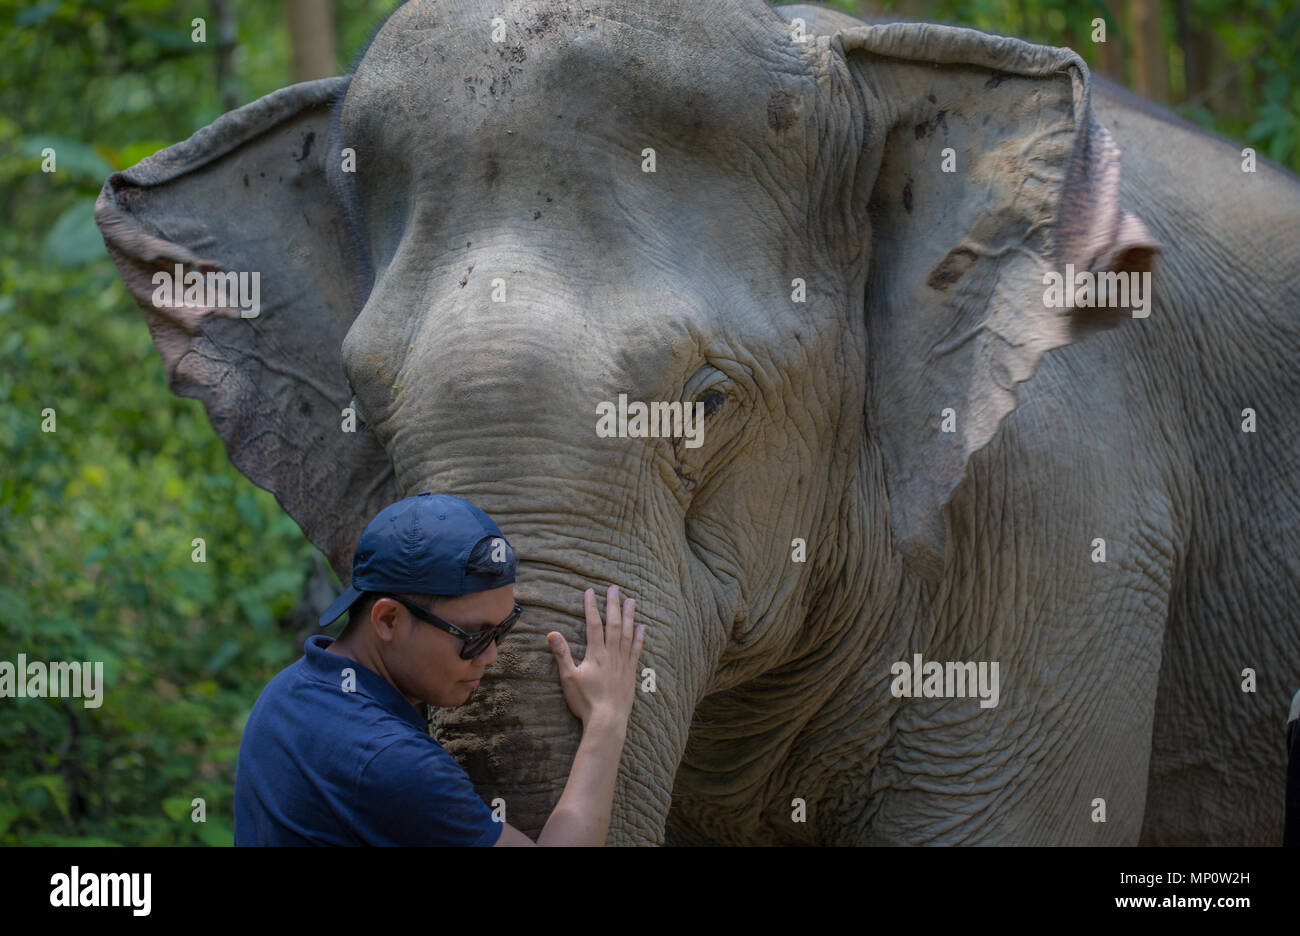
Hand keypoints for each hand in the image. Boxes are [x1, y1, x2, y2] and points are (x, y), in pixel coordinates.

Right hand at [547, 585, 645, 727]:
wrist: (608, 720)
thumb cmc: (586, 701)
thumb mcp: (568, 677)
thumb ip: (562, 654)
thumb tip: (551, 633)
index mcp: (596, 654)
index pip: (593, 624)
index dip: (591, 607)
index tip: (590, 592)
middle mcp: (612, 654)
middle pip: (614, 624)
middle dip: (613, 605)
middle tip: (614, 589)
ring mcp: (624, 662)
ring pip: (628, 634)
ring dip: (629, 616)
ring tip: (631, 601)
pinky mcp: (631, 672)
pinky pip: (637, 650)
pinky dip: (640, 637)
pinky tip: (642, 628)